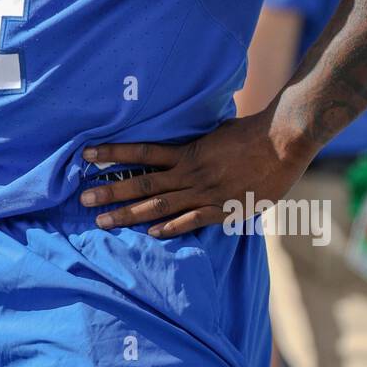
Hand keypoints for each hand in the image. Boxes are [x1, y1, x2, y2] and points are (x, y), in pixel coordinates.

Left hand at [79, 112, 314, 237]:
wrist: (282, 142)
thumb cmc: (250, 133)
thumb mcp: (214, 132)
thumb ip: (195, 143)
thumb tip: (178, 144)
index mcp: (187, 151)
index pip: (140, 153)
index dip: (112, 154)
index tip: (87, 156)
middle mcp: (190, 172)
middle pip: (142, 184)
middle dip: (111, 192)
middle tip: (84, 201)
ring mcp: (205, 192)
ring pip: (158, 206)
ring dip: (128, 215)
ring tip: (102, 222)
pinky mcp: (222, 208)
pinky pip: (190, 221)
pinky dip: (169, 228)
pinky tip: (149, 234)